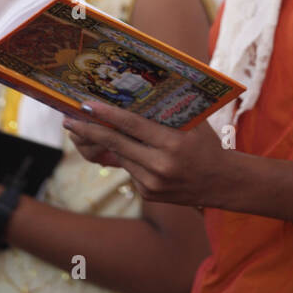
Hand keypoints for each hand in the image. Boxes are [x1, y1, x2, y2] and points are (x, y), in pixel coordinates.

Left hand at [61, 102, 234, 208]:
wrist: (223, 183)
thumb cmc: (208, 145)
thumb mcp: (193, 125)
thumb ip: (165, 115)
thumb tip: (133, 97)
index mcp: (172, 144)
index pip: (132, 126)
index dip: (106, 115)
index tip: (85, 106)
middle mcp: (160, 166)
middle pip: (117, 144)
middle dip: (89, 131)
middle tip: (69, 120)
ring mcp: (152, 184)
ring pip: (122, 157)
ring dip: (112, 144)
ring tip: (98, 130)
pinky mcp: (149, 195)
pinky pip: (131, 171)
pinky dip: (132, 159)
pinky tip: (144, 156)